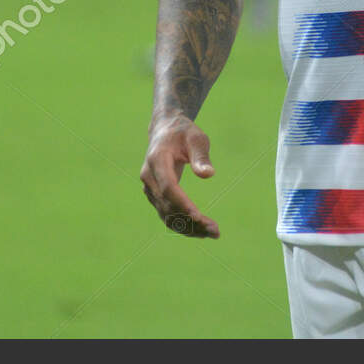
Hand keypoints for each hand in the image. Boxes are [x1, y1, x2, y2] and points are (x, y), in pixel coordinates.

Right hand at [140, 115, 218, 238]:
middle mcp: (149, 176)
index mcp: (157, 159)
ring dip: (188, 227)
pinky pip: (166, 215)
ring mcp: (149, 188)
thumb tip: (208, 174)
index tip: (199, 217)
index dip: (182, 203)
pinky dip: (183, 225)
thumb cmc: (184, 133)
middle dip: (190, 220)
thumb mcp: (197, 138)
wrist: (165, 130)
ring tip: (213, 233)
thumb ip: (201, 156)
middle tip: (215, 231)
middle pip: (167, 205)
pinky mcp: (154, 195)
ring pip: (166, 215)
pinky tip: (201, 230)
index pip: (168, 187)